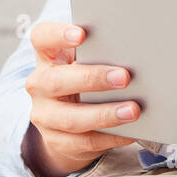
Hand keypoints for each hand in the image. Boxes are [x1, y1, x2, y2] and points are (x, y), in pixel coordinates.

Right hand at [22, 22, 139, 176]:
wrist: (66, 121)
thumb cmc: (83, 78)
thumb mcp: (85, 61)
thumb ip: (100, 52)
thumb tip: (137, 52)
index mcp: (48, 56)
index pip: (41, 37)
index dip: (58, 34)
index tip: (81, 34)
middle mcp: (40, 84)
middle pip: (57, 80)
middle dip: (93, 79)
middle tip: (124, 77)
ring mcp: (45, 115)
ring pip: (71, 118)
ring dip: (105, 114)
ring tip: (133, 110)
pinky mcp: (57, 141)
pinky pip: (85, 141)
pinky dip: (110, 136)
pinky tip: (130, 131)